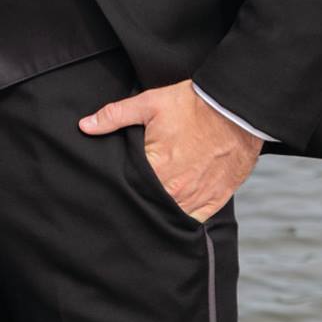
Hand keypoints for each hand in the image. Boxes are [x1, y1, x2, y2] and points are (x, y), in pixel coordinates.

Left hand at [78, 79, 260, 220]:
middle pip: (150, 205)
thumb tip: (84, 126)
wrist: (237, 109)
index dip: (123, 188)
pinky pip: (196, 218)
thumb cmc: (193, 104)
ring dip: (162, 211)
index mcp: (156, 167)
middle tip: (133, 196)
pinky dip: (185, 216)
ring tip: (153, 204)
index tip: (117, 186)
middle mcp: (176, 188)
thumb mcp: (149, 103)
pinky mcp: (216, 198)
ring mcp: (198, 196)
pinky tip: (176, 210)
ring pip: (172, 215)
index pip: (130, 189)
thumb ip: (115, 116)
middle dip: (141, 202)